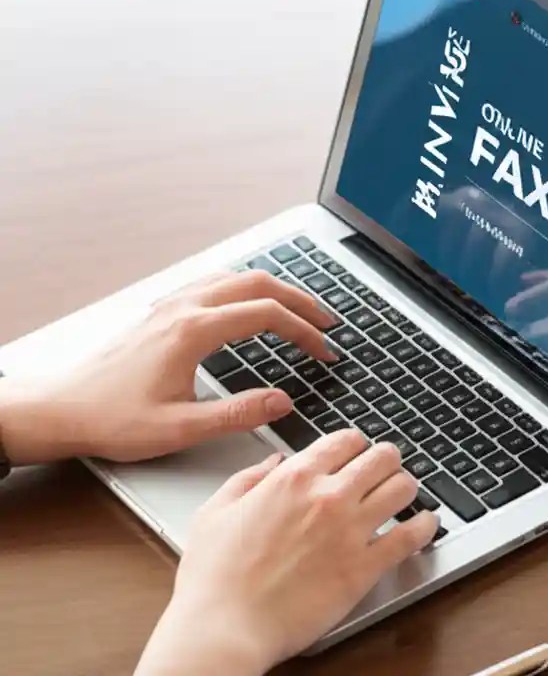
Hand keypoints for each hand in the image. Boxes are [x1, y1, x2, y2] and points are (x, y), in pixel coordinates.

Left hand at [0, 271, 336, 465]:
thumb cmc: (112, 420)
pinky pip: (214, 283)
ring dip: (274, 289)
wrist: (61, 410)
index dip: (304, 331)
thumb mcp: (180, 429)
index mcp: (192, 332)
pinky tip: (250, 304)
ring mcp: (170, 306)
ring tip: (299, 310)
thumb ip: (236, 415)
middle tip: (327, 321)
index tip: (324, 351)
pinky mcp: (162, 313)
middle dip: (300, 300)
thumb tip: (282, 401)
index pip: (266, 315)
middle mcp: (183, 309)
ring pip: (236, 277)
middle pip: (257, 284)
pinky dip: (245, 288)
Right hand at [135, 430, 438, 674]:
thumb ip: (248, 478)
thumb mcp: (215, 512)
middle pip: (382, 458)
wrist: (225, 627)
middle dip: (387, 460)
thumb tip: (274, 461)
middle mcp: (327, 497)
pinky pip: (411, 536)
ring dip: (406, 488)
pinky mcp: (365, 567)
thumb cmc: (214, 578)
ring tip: (404, 495)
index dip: (356, 444)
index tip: (357, 454)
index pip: (344, 441)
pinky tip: (425, 525)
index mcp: (292, 479)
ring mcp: (350, 530)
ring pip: (403, 488)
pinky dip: (425, 527)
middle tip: (386, 471)